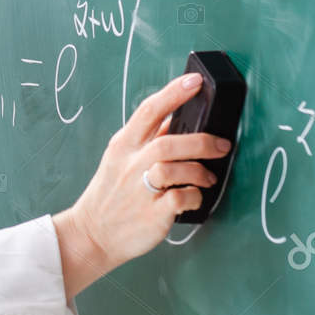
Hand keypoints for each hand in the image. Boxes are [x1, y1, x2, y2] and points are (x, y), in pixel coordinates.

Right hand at [52, 73, 232, 302]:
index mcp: (123, 145)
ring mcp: (140, 190)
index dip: (175, 92)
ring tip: (207, 177)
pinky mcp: (151, 215)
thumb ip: (146, 139)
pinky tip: (194, 197)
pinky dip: (194, 196)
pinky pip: (181, 198)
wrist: (92, 233)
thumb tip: (174, 117)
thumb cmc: (110, 194)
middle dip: (202, 142)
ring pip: (175, 168)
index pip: (149, 110)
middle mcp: (130, 165)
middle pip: (169, 142)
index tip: (196, 81)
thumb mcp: (119, 158)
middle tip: (222, 145)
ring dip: (200, 171)